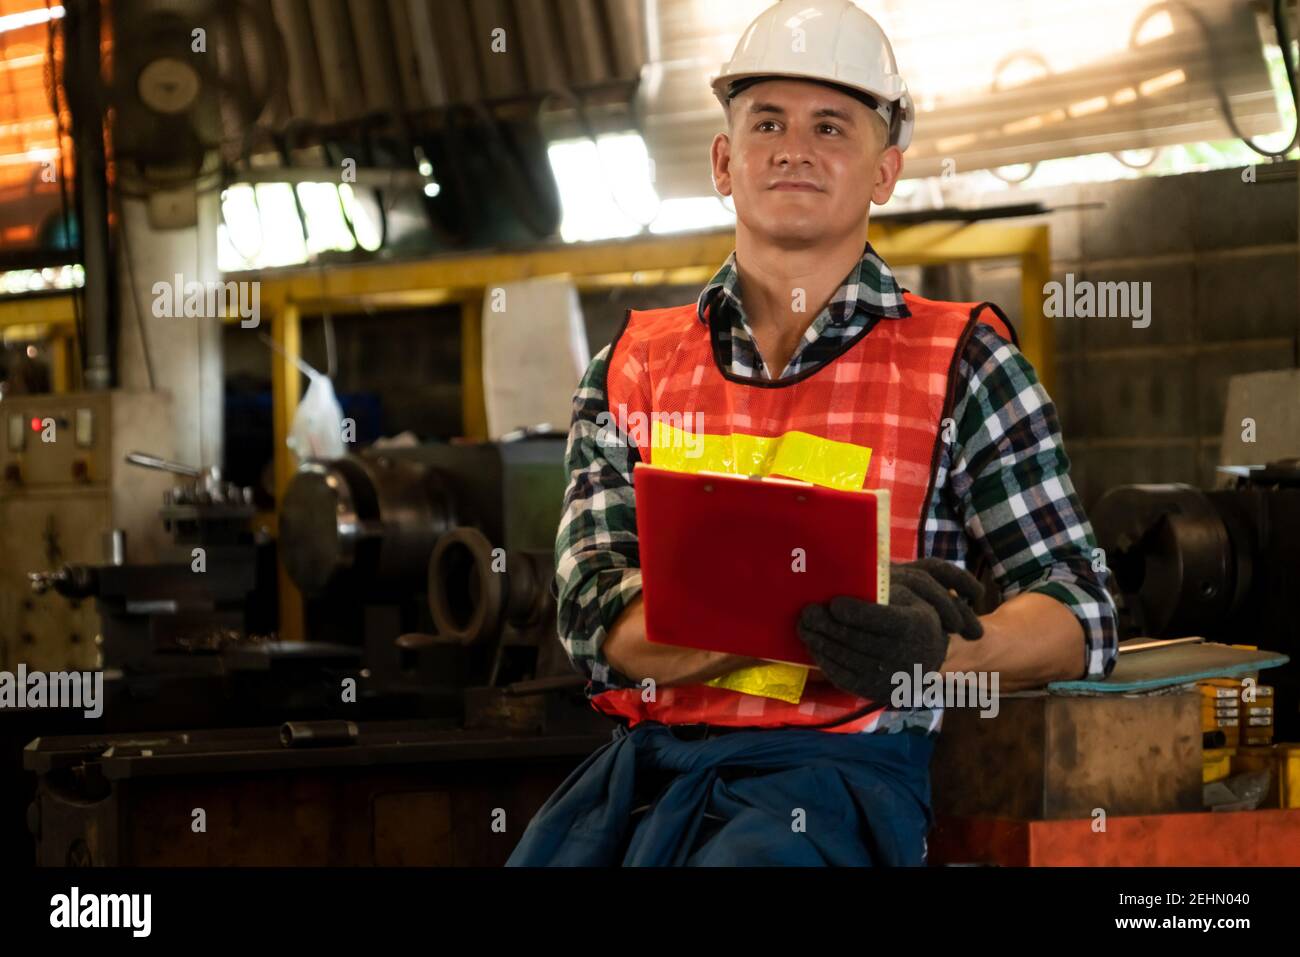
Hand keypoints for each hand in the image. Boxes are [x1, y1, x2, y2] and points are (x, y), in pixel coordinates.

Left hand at [796, 559, 983, 702]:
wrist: (924, 655)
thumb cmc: (907, 612)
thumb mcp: (907, 593)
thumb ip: (883, 585)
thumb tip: (849, 578)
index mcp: (916, 624)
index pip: (881, 619)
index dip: (856, 612)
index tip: (834, 603)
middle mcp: (906, 654)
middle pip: (858, 639)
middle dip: (828, 626)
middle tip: (807, 613)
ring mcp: (890, 677)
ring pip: (847, 659)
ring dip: (820, 642)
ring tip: (804, 627)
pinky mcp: (874, 692)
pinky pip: (844, 678)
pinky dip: (825, 662)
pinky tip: (813, 647)